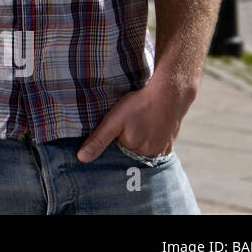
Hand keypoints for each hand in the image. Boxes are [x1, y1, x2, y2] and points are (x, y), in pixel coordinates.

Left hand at [76, 77, 195, 162]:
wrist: (169, 93)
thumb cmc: (139, 105)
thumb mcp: (113, 121)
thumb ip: (98, 140)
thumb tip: (81, 158)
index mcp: (135, 152)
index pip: (118, 153)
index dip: (114, 141)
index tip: (115, 129)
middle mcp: (151, 155)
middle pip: (131, 152)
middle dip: (126, 142)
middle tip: (128, 124)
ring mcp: (163, 150)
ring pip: (144, 150)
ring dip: (140, 141)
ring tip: (137, 124)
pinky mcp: (170, 143)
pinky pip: (156, 146)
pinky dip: (151, 139)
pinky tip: (148, 126)